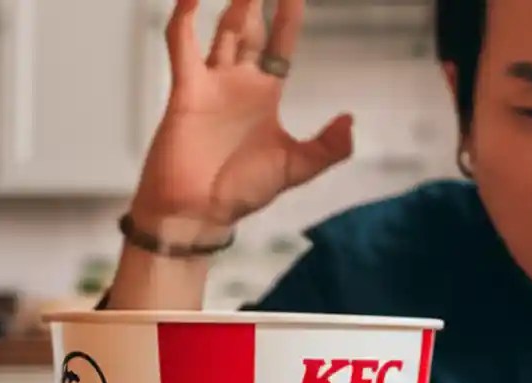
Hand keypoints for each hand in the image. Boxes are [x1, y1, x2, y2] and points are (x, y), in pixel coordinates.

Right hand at [129, 0, 353, 233]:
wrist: (198, 212)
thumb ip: (328, 147)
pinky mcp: (185, 89)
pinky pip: (181, 43)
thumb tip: (350, 119)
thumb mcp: (296, 168)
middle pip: (251, 29)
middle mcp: (237, 83)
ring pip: (222, 28)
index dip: (288, 18)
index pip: (280, 46)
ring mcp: (209, 82)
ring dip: (233, 1)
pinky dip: (184, 16)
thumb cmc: (242, 192)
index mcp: (264, 96)